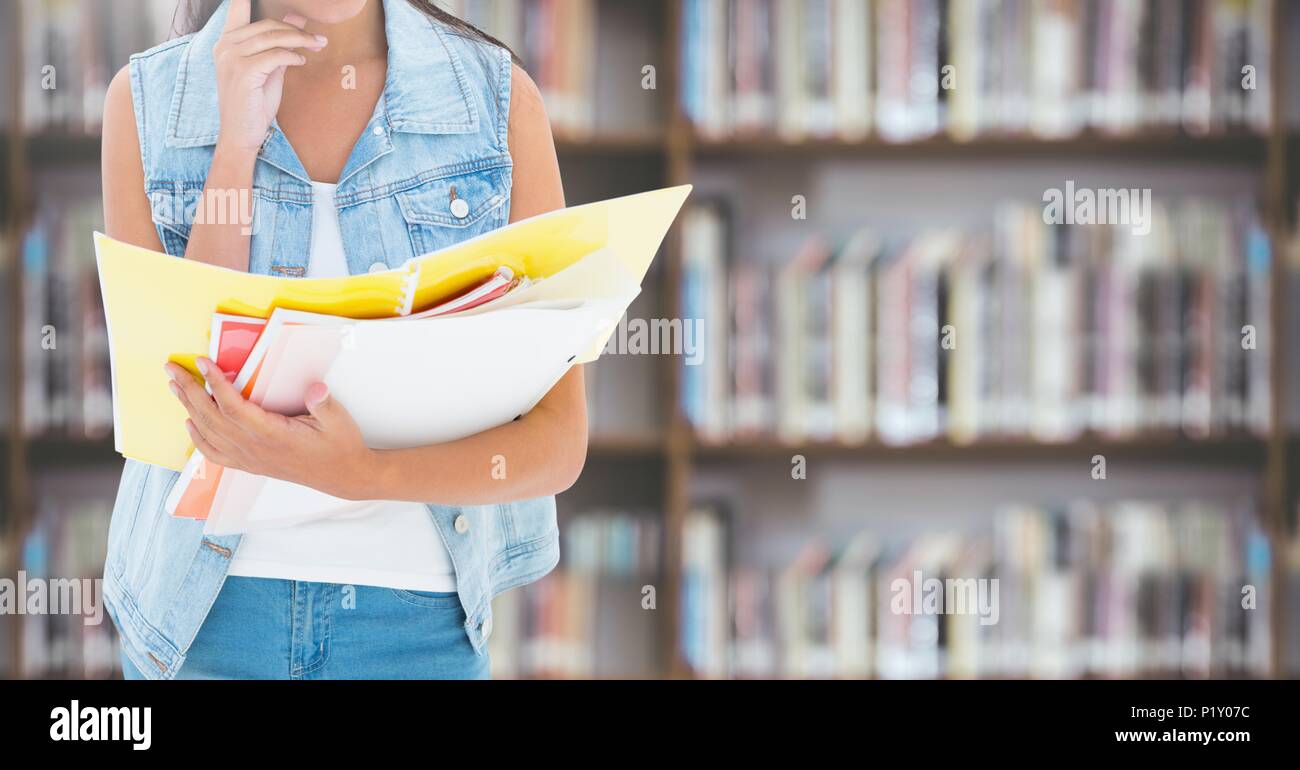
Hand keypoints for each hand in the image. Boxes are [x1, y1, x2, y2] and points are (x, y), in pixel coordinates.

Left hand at [166, 358, 375, 499]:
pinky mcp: (251, 465)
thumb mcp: (339, 421)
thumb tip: (315, 389)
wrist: (343, 476)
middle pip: (211, 418)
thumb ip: (324, 404)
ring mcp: (250, 459)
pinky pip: (215, 453)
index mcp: (273, 435)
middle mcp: (255, 449)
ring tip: (175, 387)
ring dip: (188, 409)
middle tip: (171, 369)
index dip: (215, 383)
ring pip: (208, 433)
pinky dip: (197, 438)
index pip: (233, 406)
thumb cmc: (340, 446)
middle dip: (188, 391)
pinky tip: (190, 424)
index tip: (202, 361)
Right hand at [213, 0, 325, 152]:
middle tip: (318, 39)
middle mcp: (224, 46)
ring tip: (317, 45)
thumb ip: (279, 44)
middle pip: (266, 25)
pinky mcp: (242, 71)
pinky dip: (293, 56)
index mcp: (226, 42)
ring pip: (273, 37)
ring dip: (300, 40)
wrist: (242, 134)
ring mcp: (230, 57)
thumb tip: (297, 18)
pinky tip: (302, 61)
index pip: (237, 8)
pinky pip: (275, 55)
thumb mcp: (269, 68)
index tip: (287, 4)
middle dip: (296, 30)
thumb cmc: (255, 103)